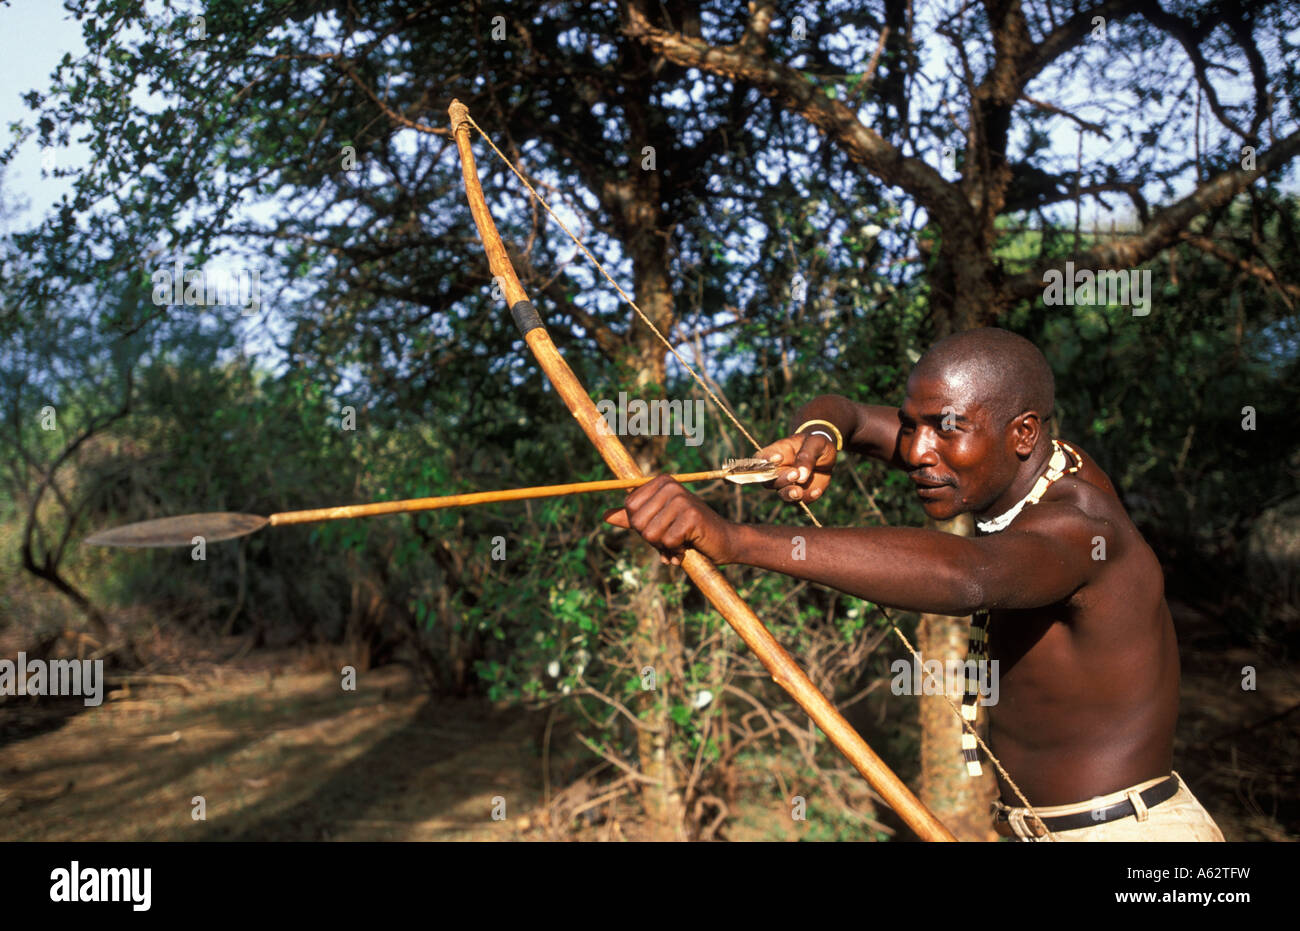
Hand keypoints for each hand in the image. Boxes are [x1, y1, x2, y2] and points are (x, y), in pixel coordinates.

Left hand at [602, 474, 733, 565]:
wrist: (724, 542)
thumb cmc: (688, 532)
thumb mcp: (657, 522)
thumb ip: (632, 518)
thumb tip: (604, 516)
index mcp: (661, 482)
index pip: (629, 508)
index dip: (641, 526)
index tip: (660, 527)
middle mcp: (670, 485)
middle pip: (637, 522)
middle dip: (651, 538)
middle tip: (670, 538)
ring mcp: (682, 499)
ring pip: (650, 534)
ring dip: (663, 546)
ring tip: (680, 543)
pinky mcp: (692, 515)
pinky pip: (668, 542)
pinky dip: (676, 551)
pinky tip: (688, 546)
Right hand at [755, 432, 836, 502]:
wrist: (829, 456)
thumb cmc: (817, 444)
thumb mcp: (816, 443)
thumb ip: (807, 456)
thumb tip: (800, 475)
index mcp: (776, 453)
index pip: (761, 458)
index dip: (765, 460)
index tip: (778, 457)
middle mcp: (778, 471)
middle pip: (768, 480)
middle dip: (780, 479)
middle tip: (795, 474)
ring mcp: (788, 484)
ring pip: (781, 493)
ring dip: (788, 493)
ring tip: (799, 492)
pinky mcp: (800, 494)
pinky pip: (800, 500)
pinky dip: (808, 497)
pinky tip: (817, 491)